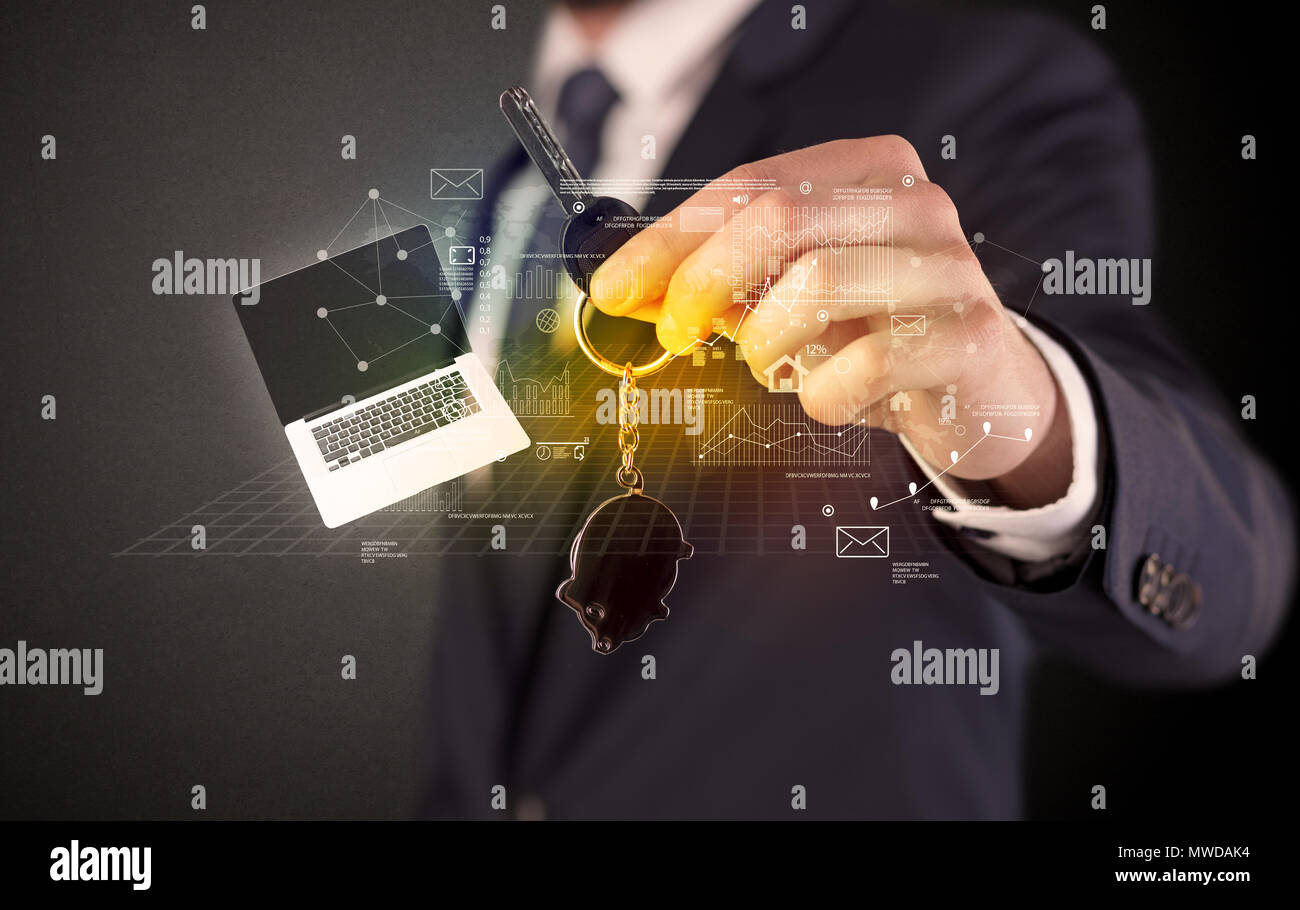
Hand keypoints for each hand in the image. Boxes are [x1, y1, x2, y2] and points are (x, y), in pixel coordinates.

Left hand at [588, 137, 1071, 505]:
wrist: (984, 389)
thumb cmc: (878, 331)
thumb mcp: (802, 288)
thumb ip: (731, 276)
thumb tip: (634, 287)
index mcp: (870, 170)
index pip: (749, 186)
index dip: (668, 240)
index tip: (615, 290)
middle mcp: (915, 204)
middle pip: (778, 219)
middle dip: (702, 281)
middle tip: (677, 333)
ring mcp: (949, 268)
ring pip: (814, 285)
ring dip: (767, 342)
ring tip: (775, 364)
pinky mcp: (968, 338)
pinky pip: (862, 366)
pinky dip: (823, 395)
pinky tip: (835, 397)